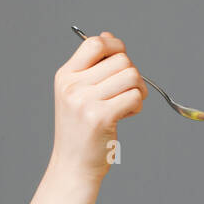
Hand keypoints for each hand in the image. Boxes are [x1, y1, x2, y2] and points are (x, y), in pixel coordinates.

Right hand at [50, 31, 147, 182]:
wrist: (73, 166)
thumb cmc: (81, 131)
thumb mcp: (78, 94)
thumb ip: (93, 66)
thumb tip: (109, 37)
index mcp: (65, 75)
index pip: (95, 43)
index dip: (115, 47)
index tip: (121, 62)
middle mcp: (72, 86)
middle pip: (120, 60)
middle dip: (132, 73)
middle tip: (129, 91)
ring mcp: (85, 101)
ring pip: (131, 76)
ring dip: (138, 89)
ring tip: (128, 103)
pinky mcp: (101, 118)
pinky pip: (134, 96)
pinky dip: (137, 105)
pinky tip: (127, 115)